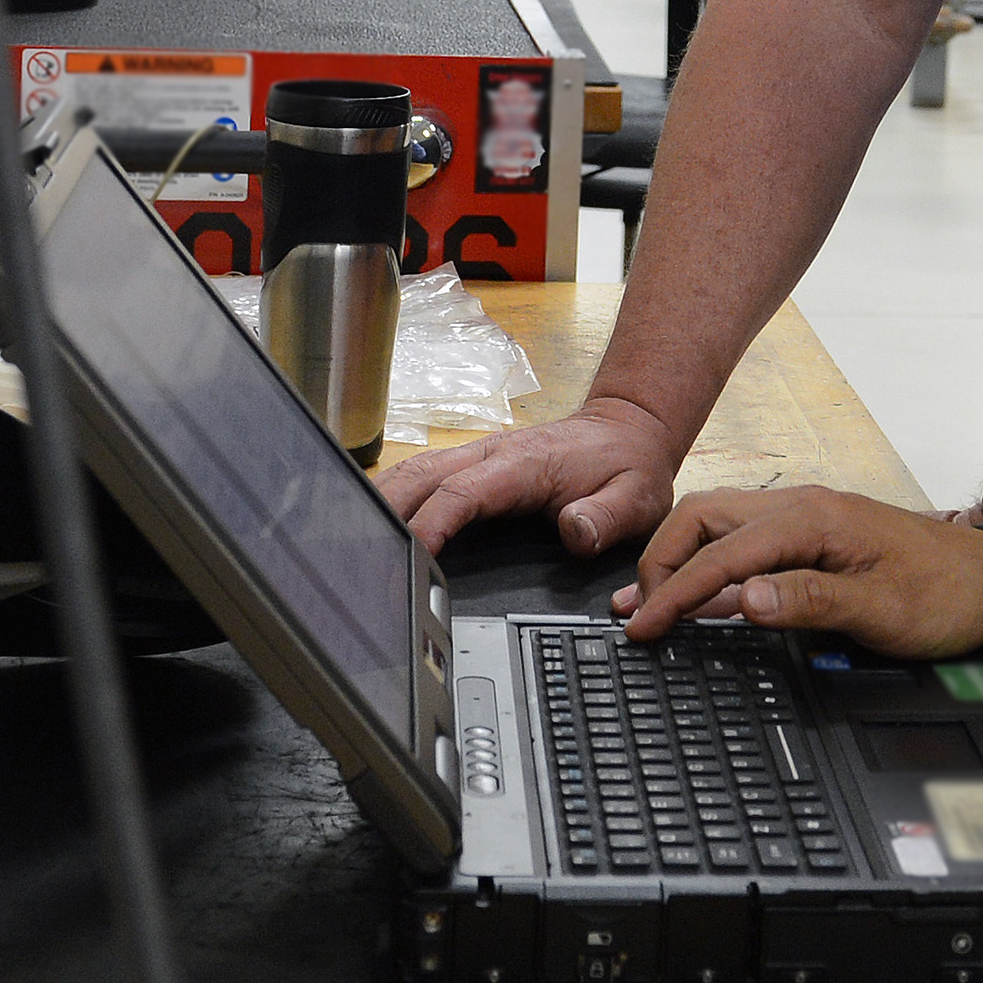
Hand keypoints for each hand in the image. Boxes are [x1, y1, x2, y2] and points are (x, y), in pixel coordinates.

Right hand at [373, 396, 680, 556]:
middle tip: (354, 551)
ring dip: (379, 500)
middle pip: (421, 477)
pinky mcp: (472, 464)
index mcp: (522, 465)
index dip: (432, 522)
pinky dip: (392, 494)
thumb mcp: (636, 497)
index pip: (462, 493)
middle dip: (384, 511)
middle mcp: (490, 454)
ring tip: (346, 537)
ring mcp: (477, 456)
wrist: (629, 429)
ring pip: (413, 472)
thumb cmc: (628, 466)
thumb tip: (573, 531)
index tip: (410, 552)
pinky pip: (422, 475)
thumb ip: (607, 517)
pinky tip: (370, 518)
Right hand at [612, 485, 982, 657]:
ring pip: (719, 523)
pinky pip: (744, 538)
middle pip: (705, 518)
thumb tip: (742, 599)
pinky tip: (698, 592)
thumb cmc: (947, 595)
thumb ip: (809, 601)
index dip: (676, 593)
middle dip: (662, 562)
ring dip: (679, 558)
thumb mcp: (881, 609)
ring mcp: (806, 518)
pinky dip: (709, 562)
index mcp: (813, 519)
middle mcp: (802, 507)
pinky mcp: (813, 535)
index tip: (644, 628)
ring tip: (646, 601)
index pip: (722, 553)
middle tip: (639, 615)